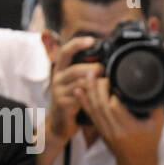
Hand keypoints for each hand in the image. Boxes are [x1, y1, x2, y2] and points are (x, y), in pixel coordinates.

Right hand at [46, 35, 101, 149]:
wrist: (59, 124)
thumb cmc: (72, 101)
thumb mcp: (74, 83)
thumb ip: (84, 72)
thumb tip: (103, 62)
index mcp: (60, 70)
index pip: (65, 51)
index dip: (77, 44)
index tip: (91, 40)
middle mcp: (57, 78)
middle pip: (77, 69)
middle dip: (94, 69)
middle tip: (104, 73)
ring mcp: (59, 92)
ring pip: (80, 83)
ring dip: (95, 84)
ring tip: (105, 86)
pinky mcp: (63, 104)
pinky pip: (80, 97)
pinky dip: (92, 96)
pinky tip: (100, 97)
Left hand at [74, 77, 163, 164]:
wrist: (137, 164)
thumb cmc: (148, 144)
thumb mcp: (158, 125)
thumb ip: (156, 107)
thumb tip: (157, 88)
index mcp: (129, 128)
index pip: (115, 107)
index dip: (111, 91)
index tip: (113, 78)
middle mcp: (115, 130)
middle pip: (101, 105)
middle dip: (97, 86)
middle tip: (98, 71)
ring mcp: (105, 131)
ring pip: (93, 109)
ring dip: (88, 90)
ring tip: (87, 75)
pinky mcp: (100, 131)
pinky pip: (90, 114)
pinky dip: (83, 101)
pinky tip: (79, 90)